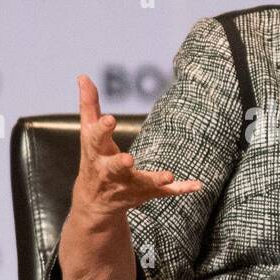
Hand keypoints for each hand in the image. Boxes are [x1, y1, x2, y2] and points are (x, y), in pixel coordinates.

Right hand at [71, 74, 201, 219]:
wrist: (94, 203)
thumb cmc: (93, 159)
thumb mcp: (88, 134)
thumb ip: (89, 106)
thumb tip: (83, 76)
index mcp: (95, 152)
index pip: (95, 139)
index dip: (102, 130)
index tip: (110, 119)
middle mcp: (110, 172)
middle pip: (113, 168)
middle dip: (119, 164)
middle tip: (128, 160)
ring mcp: (127, 185)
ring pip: (141, 183)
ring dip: (155, 179)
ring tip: (168, 176)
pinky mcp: (144, 193)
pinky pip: (164, 193)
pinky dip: (180, 189)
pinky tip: (197, 185)